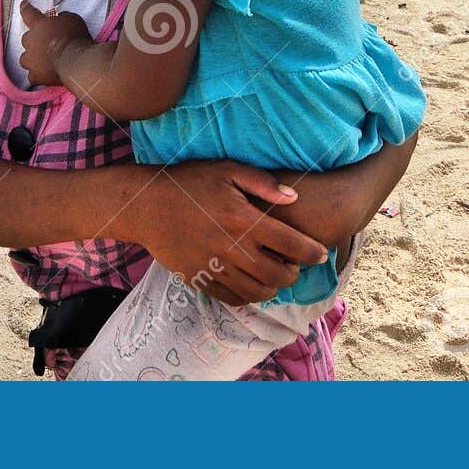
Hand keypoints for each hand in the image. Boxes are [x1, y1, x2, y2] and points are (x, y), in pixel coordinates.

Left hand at [19, 1, 91, 85]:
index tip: (23, 3)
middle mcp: (31, 42)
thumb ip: (62, 18)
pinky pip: (32, 75)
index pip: (28, 12)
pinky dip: (37, 74)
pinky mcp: (37, 76)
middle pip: (26, 38)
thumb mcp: (72, 18)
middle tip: (44, 41)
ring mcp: (32, 60)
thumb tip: (59, 19)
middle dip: (33, 39)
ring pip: (24, 58)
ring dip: (31, 57)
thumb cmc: (75, 36)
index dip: (25, 7)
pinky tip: (44, 74)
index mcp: (39, 25)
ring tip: (40, 59)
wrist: (77, 61)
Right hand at [134, 161, 328, 305]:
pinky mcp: (200, 280)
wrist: (147, 206)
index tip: (321, 254)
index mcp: (244, 220)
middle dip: (295, 273)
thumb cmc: (190, 182)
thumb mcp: (228, 169)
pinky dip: (250, 296)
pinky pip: (233, 298)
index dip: (312, 252)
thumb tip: (294, 197)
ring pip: (258, 291)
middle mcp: (233, 248)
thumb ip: (264, 183)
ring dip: (274, 286)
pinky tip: (253, 284)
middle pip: (279, 275)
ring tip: (276, 274)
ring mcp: (215, 268)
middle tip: (296, 265)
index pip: (291, 244)